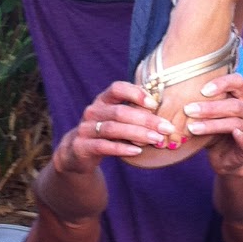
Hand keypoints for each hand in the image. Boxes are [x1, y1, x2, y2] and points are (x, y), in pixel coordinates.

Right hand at [52, 81, 176, 175]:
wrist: (76, 153)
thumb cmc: (105, 133)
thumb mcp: (117, 120)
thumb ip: (135, 114)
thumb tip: (166, 115)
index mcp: (102, 100)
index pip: (117, 88)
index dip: (135, 93)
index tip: (154, 103)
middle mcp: (92, 111)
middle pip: (120, 112)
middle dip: (146, 119)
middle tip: (166, 127)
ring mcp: (85, 129)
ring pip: (113, 129)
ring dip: (137, 134)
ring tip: (157, 139)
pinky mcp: (82, 147)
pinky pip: (103, 146)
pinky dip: (121, 148)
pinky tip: (137, 151)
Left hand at [183, 72, 242, 177]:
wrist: (225, 158)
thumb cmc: (214, 130)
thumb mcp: (208, 115)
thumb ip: (201, 102)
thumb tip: (174, 93)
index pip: (238, 81)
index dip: (222, 83)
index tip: (202, 90)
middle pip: (234, 105)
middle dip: (210, 108)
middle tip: (188, 110)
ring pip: (235, 123)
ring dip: (212, 125)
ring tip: (192, 128)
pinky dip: (241, 137)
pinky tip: (233, 134)